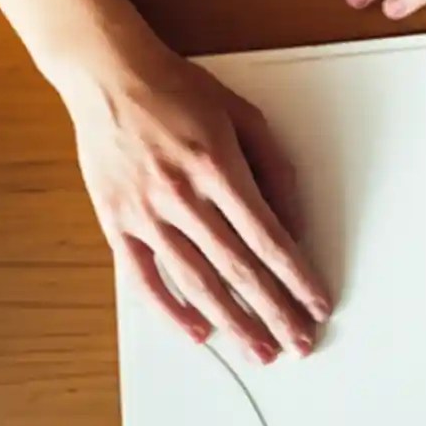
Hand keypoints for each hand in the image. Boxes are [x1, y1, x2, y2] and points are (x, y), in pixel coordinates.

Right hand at [58, 47, 331, 364]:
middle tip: (299, 342)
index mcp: (219, 168)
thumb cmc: (178, 91)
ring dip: (232, 322)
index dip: (297, 278)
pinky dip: (171, 309)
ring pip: (196, 281)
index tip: (317, 304)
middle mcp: (182, 196)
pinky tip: (198, 333)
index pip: (269, 239)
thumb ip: (275, 171)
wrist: (108, 74)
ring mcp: (145, 213)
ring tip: (260, 351)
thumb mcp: (244, 117)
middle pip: (238, 269)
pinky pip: (144, 277)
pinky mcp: (116, 222)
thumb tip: (294, 225)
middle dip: (274, 312)